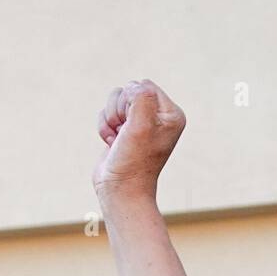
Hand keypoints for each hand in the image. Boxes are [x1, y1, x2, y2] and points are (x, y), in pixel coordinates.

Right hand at [93, 78, 185, 199]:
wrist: (120, 190)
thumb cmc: (134, 162)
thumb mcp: (141, 126)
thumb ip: (141, 97)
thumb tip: (132, 87)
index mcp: (171, 115)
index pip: (144, 85)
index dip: (131, 100)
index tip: (134, 125)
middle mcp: (158, 117)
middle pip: (128, 90)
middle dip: (119, 109)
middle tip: (125, 132)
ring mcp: (140, 123)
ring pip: (115, 100)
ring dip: (110, 118)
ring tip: (118, 138)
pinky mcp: (124, 130)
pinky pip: (107, 113)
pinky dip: (104, 127)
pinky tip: (112, 143)